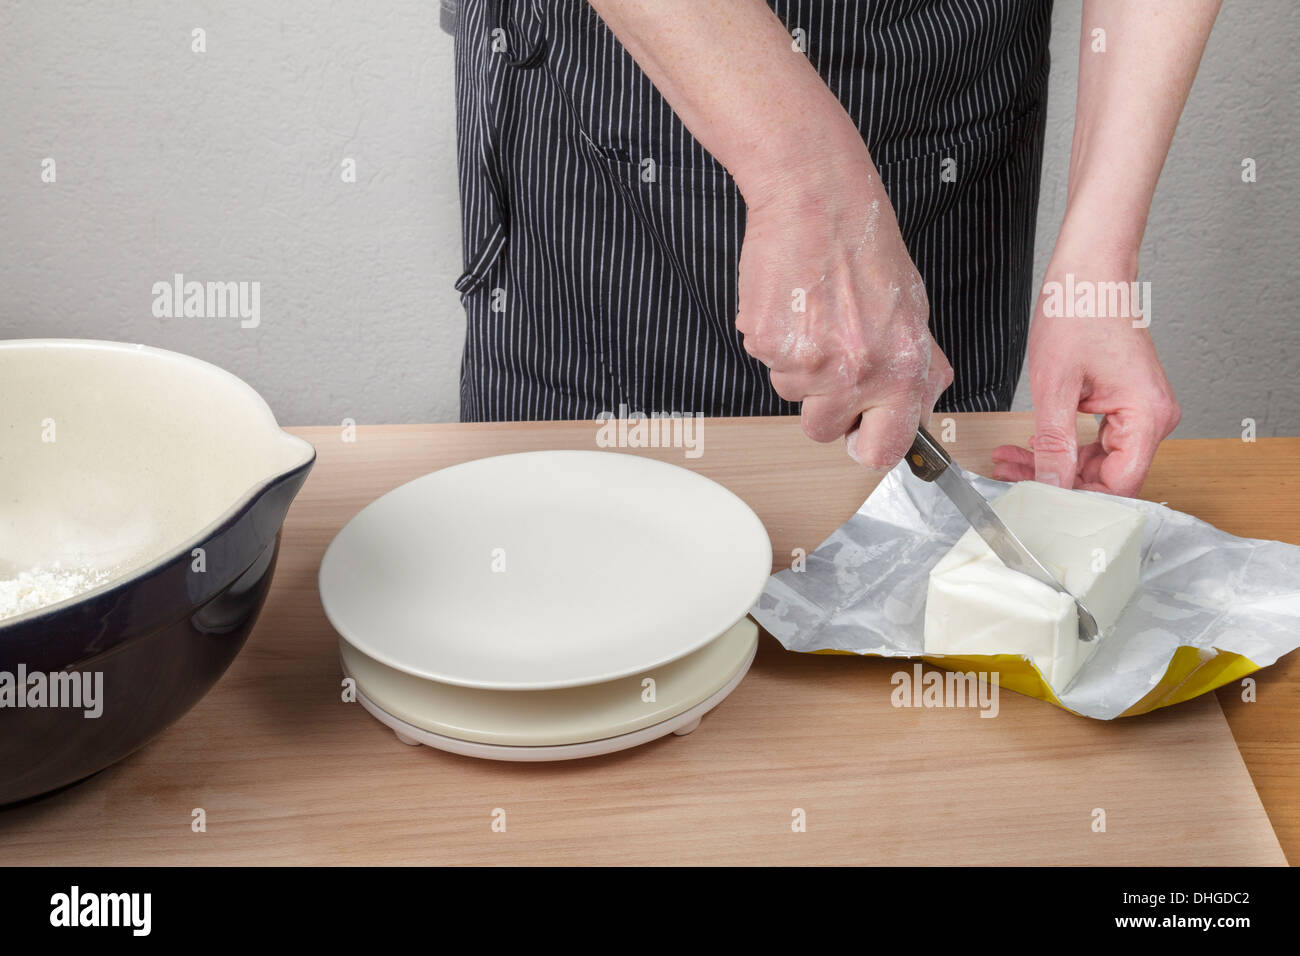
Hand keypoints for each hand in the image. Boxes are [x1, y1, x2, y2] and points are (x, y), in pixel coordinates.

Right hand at [735, 143, 952, 469]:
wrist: (817, 198)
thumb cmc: (865, 244)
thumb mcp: (913, 308)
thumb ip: (914, 365)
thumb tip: (914, 407)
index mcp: (902, 367)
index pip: (883, 449)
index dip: (866, 444)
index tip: (858, 431)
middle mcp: (858, 371)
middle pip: (824, 429)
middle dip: (820, 406)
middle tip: (827, 358)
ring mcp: (809, 361)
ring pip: (791, 392)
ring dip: (796, 363)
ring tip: (812, 312)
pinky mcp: (768, 343)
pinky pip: (765, 360)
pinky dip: (772, 335)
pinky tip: (791, 301)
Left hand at [992, 253, 1180, 496]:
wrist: (1089, 271)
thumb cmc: (1078, 312)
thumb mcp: (1054, 386)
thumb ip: (1054, 443)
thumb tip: (1051, 486)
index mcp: (1148, 415)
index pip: (1118, 484)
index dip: (1077, 498)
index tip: (1038, 501)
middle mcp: (1154, 417)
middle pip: (1108, 475)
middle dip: (1057, 480)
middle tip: (1009, 475)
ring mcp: (1142, 410)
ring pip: (1098, 460)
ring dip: (1054, 463)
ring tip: (1009, 458)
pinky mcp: (1127, 403)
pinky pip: (1097, 440)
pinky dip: (1064, 444)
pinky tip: (1031, 444)